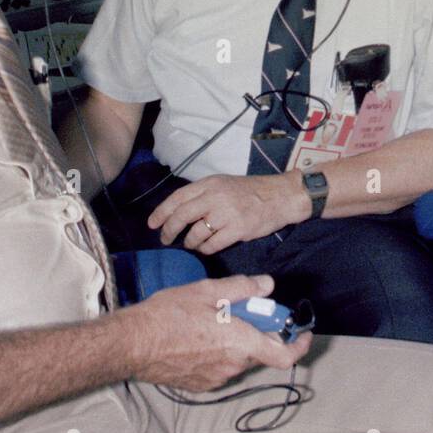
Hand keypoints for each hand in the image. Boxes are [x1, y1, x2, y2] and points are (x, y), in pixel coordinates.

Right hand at [127, 273, 311, 390]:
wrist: (132, 343)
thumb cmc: (169, 315)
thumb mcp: (208, 291)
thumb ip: (243, 288)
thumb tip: (267, 285)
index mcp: (240, 342)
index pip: (283, 354)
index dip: (299, 344)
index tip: (303, 332)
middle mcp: (232, 365)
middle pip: (258, 350)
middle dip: (258, 330)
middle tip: (242, 309)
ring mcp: (215, 378)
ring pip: (238, 358)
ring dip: (236, 340)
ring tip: (213, 319)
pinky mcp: (199, 384)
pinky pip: (220, 367)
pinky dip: (219, 352)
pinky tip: (199, 336)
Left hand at [149, 174, 302, 254]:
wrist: (280, 196)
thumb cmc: (251, 191)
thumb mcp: (224, 184)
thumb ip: (203, 194)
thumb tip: (179, 211)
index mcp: (210, 183)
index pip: (178, 197)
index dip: (162, 212)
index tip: (152, 224)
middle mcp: (215, 197)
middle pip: (182, 216)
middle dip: (169, 230)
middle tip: (165, 239)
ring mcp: (227, 213)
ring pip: (196, 233)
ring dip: (189, 242)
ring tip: (191, 244)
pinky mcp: (237, 229)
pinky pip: (212, 245)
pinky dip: (205, 249)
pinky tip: (206, 248)